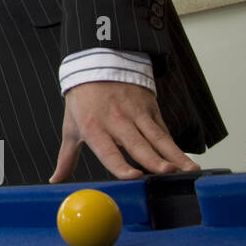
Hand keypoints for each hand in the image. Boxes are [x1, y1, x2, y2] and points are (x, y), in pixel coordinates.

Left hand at [51, 81, 199, 182]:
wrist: (96, 64)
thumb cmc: (82, 101)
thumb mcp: (71, 127)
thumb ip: (66, 158)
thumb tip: (55, 181)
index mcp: (94, 128)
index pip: (108, 151)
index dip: (120, 165)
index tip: (134, 177)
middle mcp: (116, 121)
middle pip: (138, 145)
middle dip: (155, 160)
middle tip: (169, 173)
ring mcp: (135, 114)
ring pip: (158, 138)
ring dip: (175, 154)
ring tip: (190, 170)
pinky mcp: (150, 109)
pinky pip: (164, 130)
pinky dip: (175, 146)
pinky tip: (187, 160)